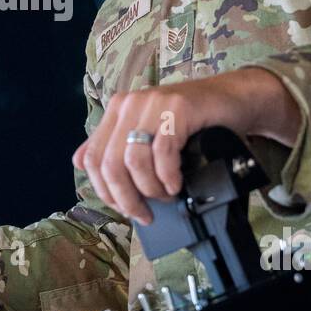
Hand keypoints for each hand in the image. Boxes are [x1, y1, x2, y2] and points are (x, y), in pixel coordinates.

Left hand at [72, 68, 299, 225]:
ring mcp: (152, 103)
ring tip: (166, 196)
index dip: (104, 190)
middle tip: (145, 212)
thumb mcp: (148, 130)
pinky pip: (162, 153)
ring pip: (134, 161)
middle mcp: (129, 104)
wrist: (232, 98)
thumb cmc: (191, 121)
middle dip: (127, 197)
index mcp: (117, 109)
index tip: (125, 207)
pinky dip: (168, 177)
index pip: (92, 157)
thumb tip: (79, 163)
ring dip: (150, 189)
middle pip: (110, 164)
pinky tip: (177, 183)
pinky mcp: (177, 108)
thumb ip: (114, 145)